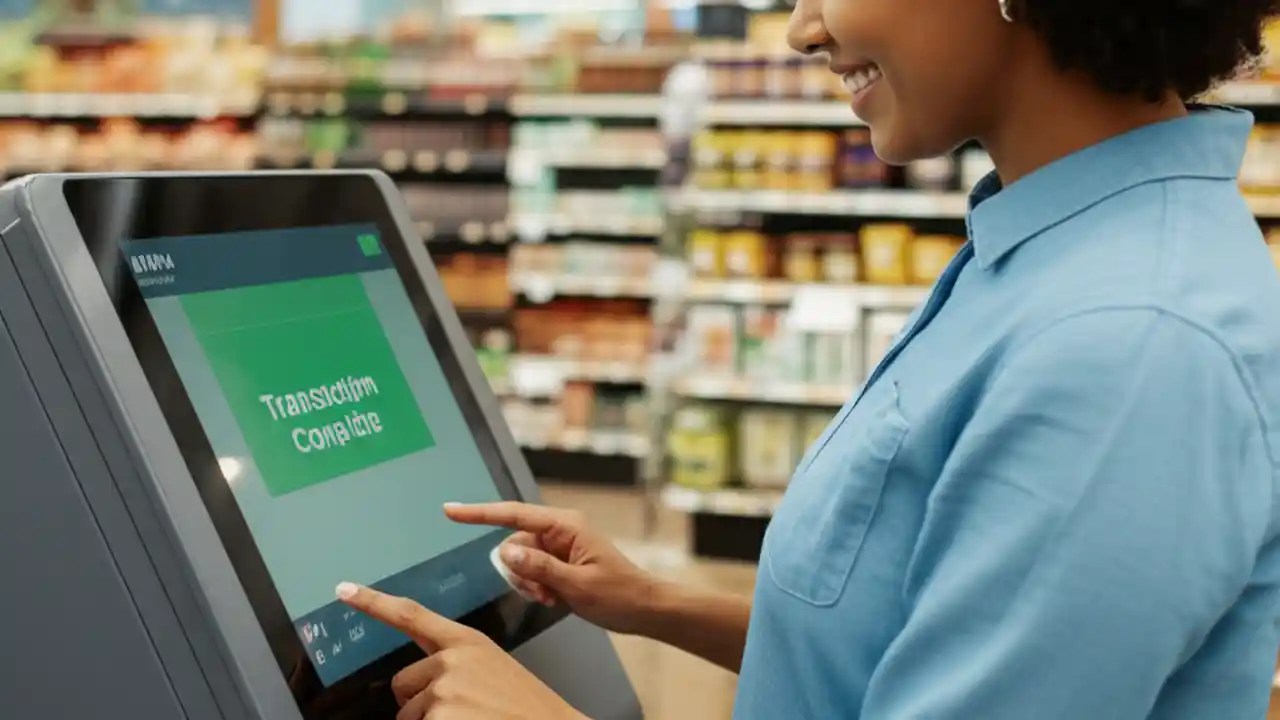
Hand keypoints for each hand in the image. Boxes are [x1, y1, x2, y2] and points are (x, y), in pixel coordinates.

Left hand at [336, 582, 585, 719]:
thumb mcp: (493, 669)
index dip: (373, 603)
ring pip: (411, 715)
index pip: (412, 615)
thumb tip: (425, 681)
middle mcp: (451, 661)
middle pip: (404, 684)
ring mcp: (444, 691)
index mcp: (467, 642)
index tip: (343, 590)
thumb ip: (456, 664)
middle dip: (419, 702)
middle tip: (462, 711)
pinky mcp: (440, 718)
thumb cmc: (524, 705)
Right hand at [445, 502, 661, 635]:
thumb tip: (506, 551)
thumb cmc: (618, 594)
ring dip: (528, 583)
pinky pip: (532, 572)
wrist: (644, 609)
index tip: (451, 510)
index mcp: (566, 526)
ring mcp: (560, 547)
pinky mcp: (561, 563)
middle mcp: (560, 531)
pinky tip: (554, 599)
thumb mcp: (576, 585)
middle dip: (518, 571)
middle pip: (515, 544)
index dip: (479, 513)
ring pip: (521, 561)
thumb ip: (539, 568)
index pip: (513, 514)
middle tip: (542, 593)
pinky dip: (536, 587)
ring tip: (552, 598)